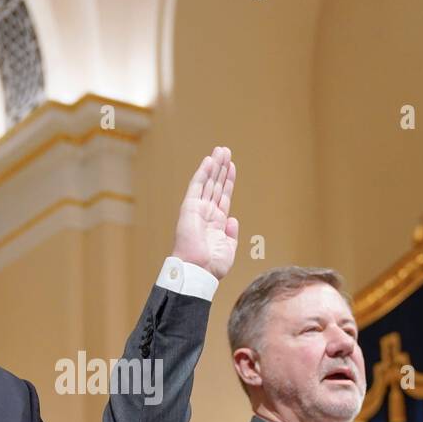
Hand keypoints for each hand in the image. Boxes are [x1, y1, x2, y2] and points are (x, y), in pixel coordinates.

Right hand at [170, 146, 238, 278]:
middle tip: (226, 151)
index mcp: (215, 224)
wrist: (198, 271)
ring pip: (207, 182)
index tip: (232, 166)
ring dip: (214, 165)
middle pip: (215, 185)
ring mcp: (197, 209)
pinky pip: (197, 186)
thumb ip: (231, 234)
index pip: (222, 197)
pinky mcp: (189, 207)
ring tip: (221, 150)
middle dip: (221, 168)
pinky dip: (203, 172)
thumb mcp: (228, 249)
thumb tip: (233, 220)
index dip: (228, 181)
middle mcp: (206, 214)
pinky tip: (209, 160)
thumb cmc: (211, 267)